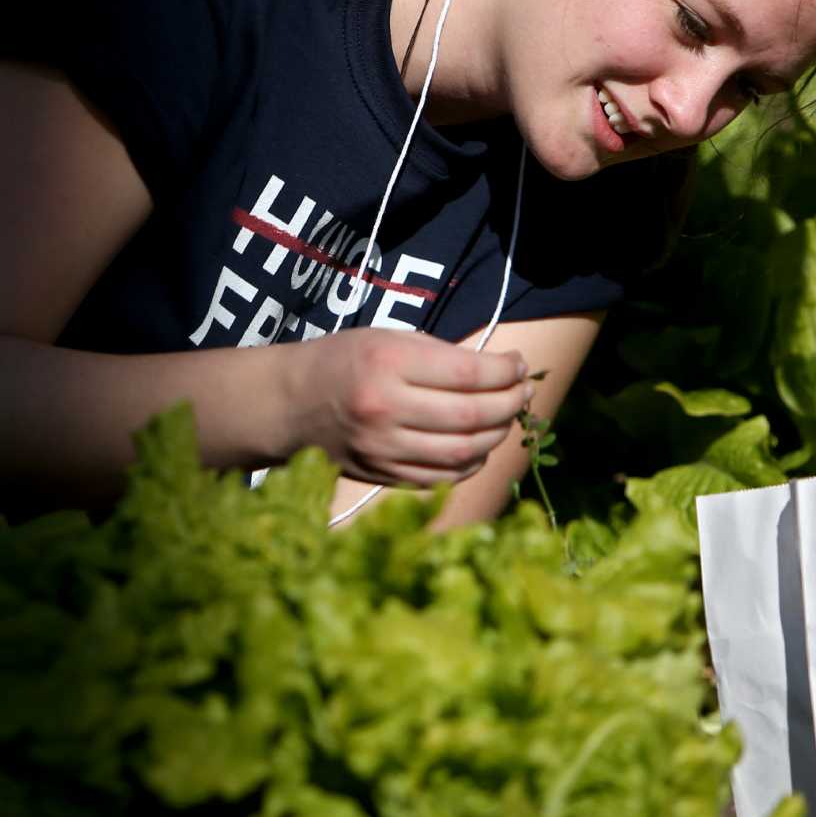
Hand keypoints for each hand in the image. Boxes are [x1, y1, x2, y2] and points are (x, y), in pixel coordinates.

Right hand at [282, 329, 533, 488]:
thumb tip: (502, 371)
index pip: (467, 374)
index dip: (505, 372)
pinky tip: (480, 445)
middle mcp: (385, 409)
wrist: (291, 404)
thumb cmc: (346, 361)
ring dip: (498, 435)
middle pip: (471, 415)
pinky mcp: (382, 475)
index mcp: (387, 364)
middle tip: (524, 392)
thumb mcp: (388, 339)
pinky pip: (443, 477)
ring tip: (507, 417)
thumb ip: (442, 355)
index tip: (520, 365)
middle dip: (510, 403)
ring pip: (463, 452)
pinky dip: (471, 463)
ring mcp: (383, 448)